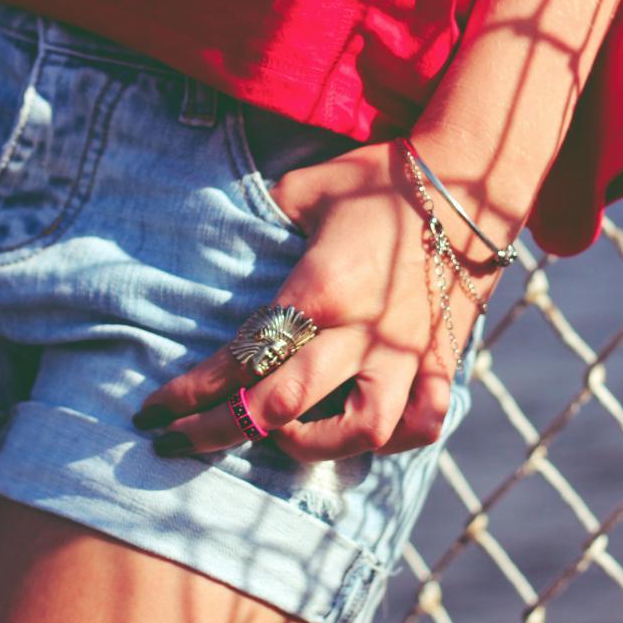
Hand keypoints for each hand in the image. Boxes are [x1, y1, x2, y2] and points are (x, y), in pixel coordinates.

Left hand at [131, 141, 504, 461]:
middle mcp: (361, 330)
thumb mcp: (304, 188)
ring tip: (276, 439)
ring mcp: (406, 350)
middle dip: (217, 432)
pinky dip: (391, 439)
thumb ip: (261, 221)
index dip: (190, 392)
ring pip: (360, 432)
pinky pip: (422, 422)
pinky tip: (359, 434)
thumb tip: (224, 239)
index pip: (242, 356)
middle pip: (279, 408)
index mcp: (319, 288)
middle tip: (178, 442)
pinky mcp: (442, 357)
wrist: (468, 178)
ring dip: (310, 445)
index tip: (153, 411)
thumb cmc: (378, 176)